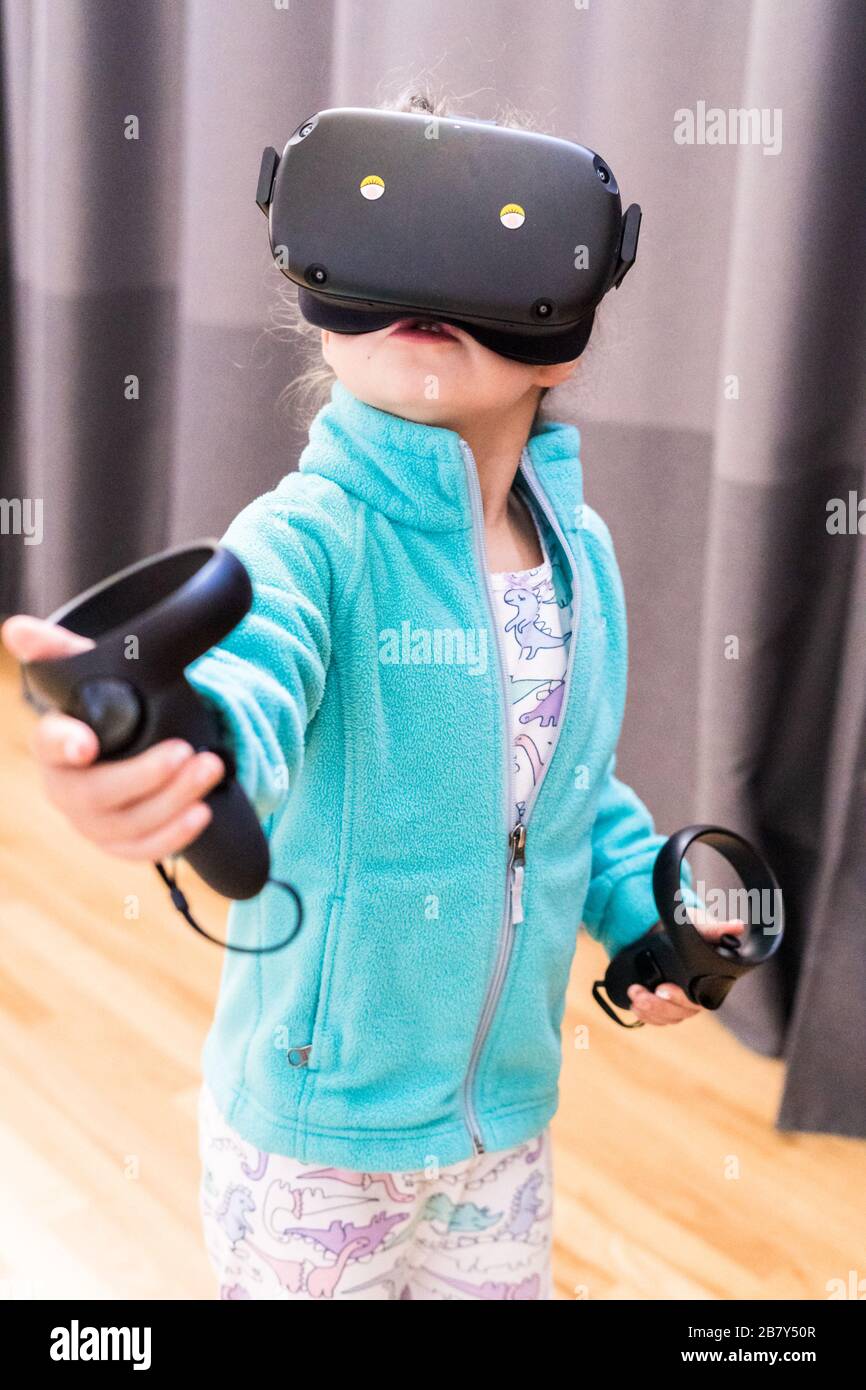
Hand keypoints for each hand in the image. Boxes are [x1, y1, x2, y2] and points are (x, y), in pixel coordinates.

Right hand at [1, 614, 226, 860]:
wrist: (128, 740)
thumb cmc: (103, 704)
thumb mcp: (87, 671)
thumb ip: (55, 650)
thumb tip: (16, 628)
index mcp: (52, 744)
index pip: (50, 745)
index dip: (65, 745)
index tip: (87, 744)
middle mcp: (65, 789)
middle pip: (96, 795)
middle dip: (145, 775)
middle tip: (187, 751)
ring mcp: (92, 822)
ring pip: (128, 825)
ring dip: (173, 800)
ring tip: (211, 769)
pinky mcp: (120, 843)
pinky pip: (144, 850)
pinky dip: (175, 835)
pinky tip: (202, 812)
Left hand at [625, 911, 746, 1024]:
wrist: (677, 932)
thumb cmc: (695, 933)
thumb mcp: (702, 928)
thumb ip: (717, 930)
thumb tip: (738, 926)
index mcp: (707, 985)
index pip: (695, 1002)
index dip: (677, 999)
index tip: (662, 988)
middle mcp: (693, 999)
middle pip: (677, 1013)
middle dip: (657, 1005)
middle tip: (639, 991)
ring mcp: (678, 1004)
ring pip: (665, 1017)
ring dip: (648, 1010)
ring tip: (634, 994)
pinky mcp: (664, 1005)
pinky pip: (656, 1019)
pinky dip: (644, 1015)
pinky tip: (635, 1006)